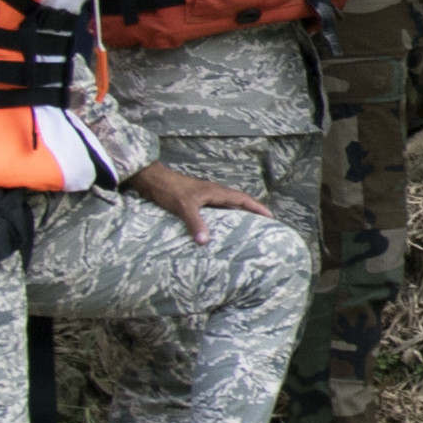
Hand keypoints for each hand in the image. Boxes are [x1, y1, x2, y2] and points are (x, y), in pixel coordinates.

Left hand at [126, 160, 270, 241]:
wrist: (152, 180)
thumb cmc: (169, 189)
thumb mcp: (183, 206)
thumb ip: (195, 223)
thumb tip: (205, 242)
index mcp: (215, 192)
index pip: (242, 199)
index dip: (257, 207)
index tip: (271, 216)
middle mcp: (213, 193)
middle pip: (238, 202)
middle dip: (252, 212)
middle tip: (264, 226)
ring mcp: (204, 197)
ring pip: (226, 207)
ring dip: (237, 215)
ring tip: (247, 229)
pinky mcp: (195, 201)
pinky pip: (215, 211)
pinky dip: (222, 219)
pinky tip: (219, 229)